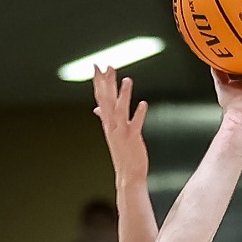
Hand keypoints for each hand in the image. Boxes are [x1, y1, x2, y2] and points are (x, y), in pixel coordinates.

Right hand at [91, 67, 148, 182]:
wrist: (128, 175)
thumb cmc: (123, 153)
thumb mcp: (112, 133)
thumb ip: (105, 118)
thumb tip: (97, 108)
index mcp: (108, 123)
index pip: (101, 98)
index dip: (99, 82)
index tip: (98, 67)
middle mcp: (112, 126)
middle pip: (107, 101)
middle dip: (107, 83)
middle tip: (107, 66)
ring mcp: (121, 132)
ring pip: (120, 110)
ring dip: (123, 95)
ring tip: (127, 80)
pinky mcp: (132, 138)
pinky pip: (135, 124)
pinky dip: (139, 114)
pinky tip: (144, 103)